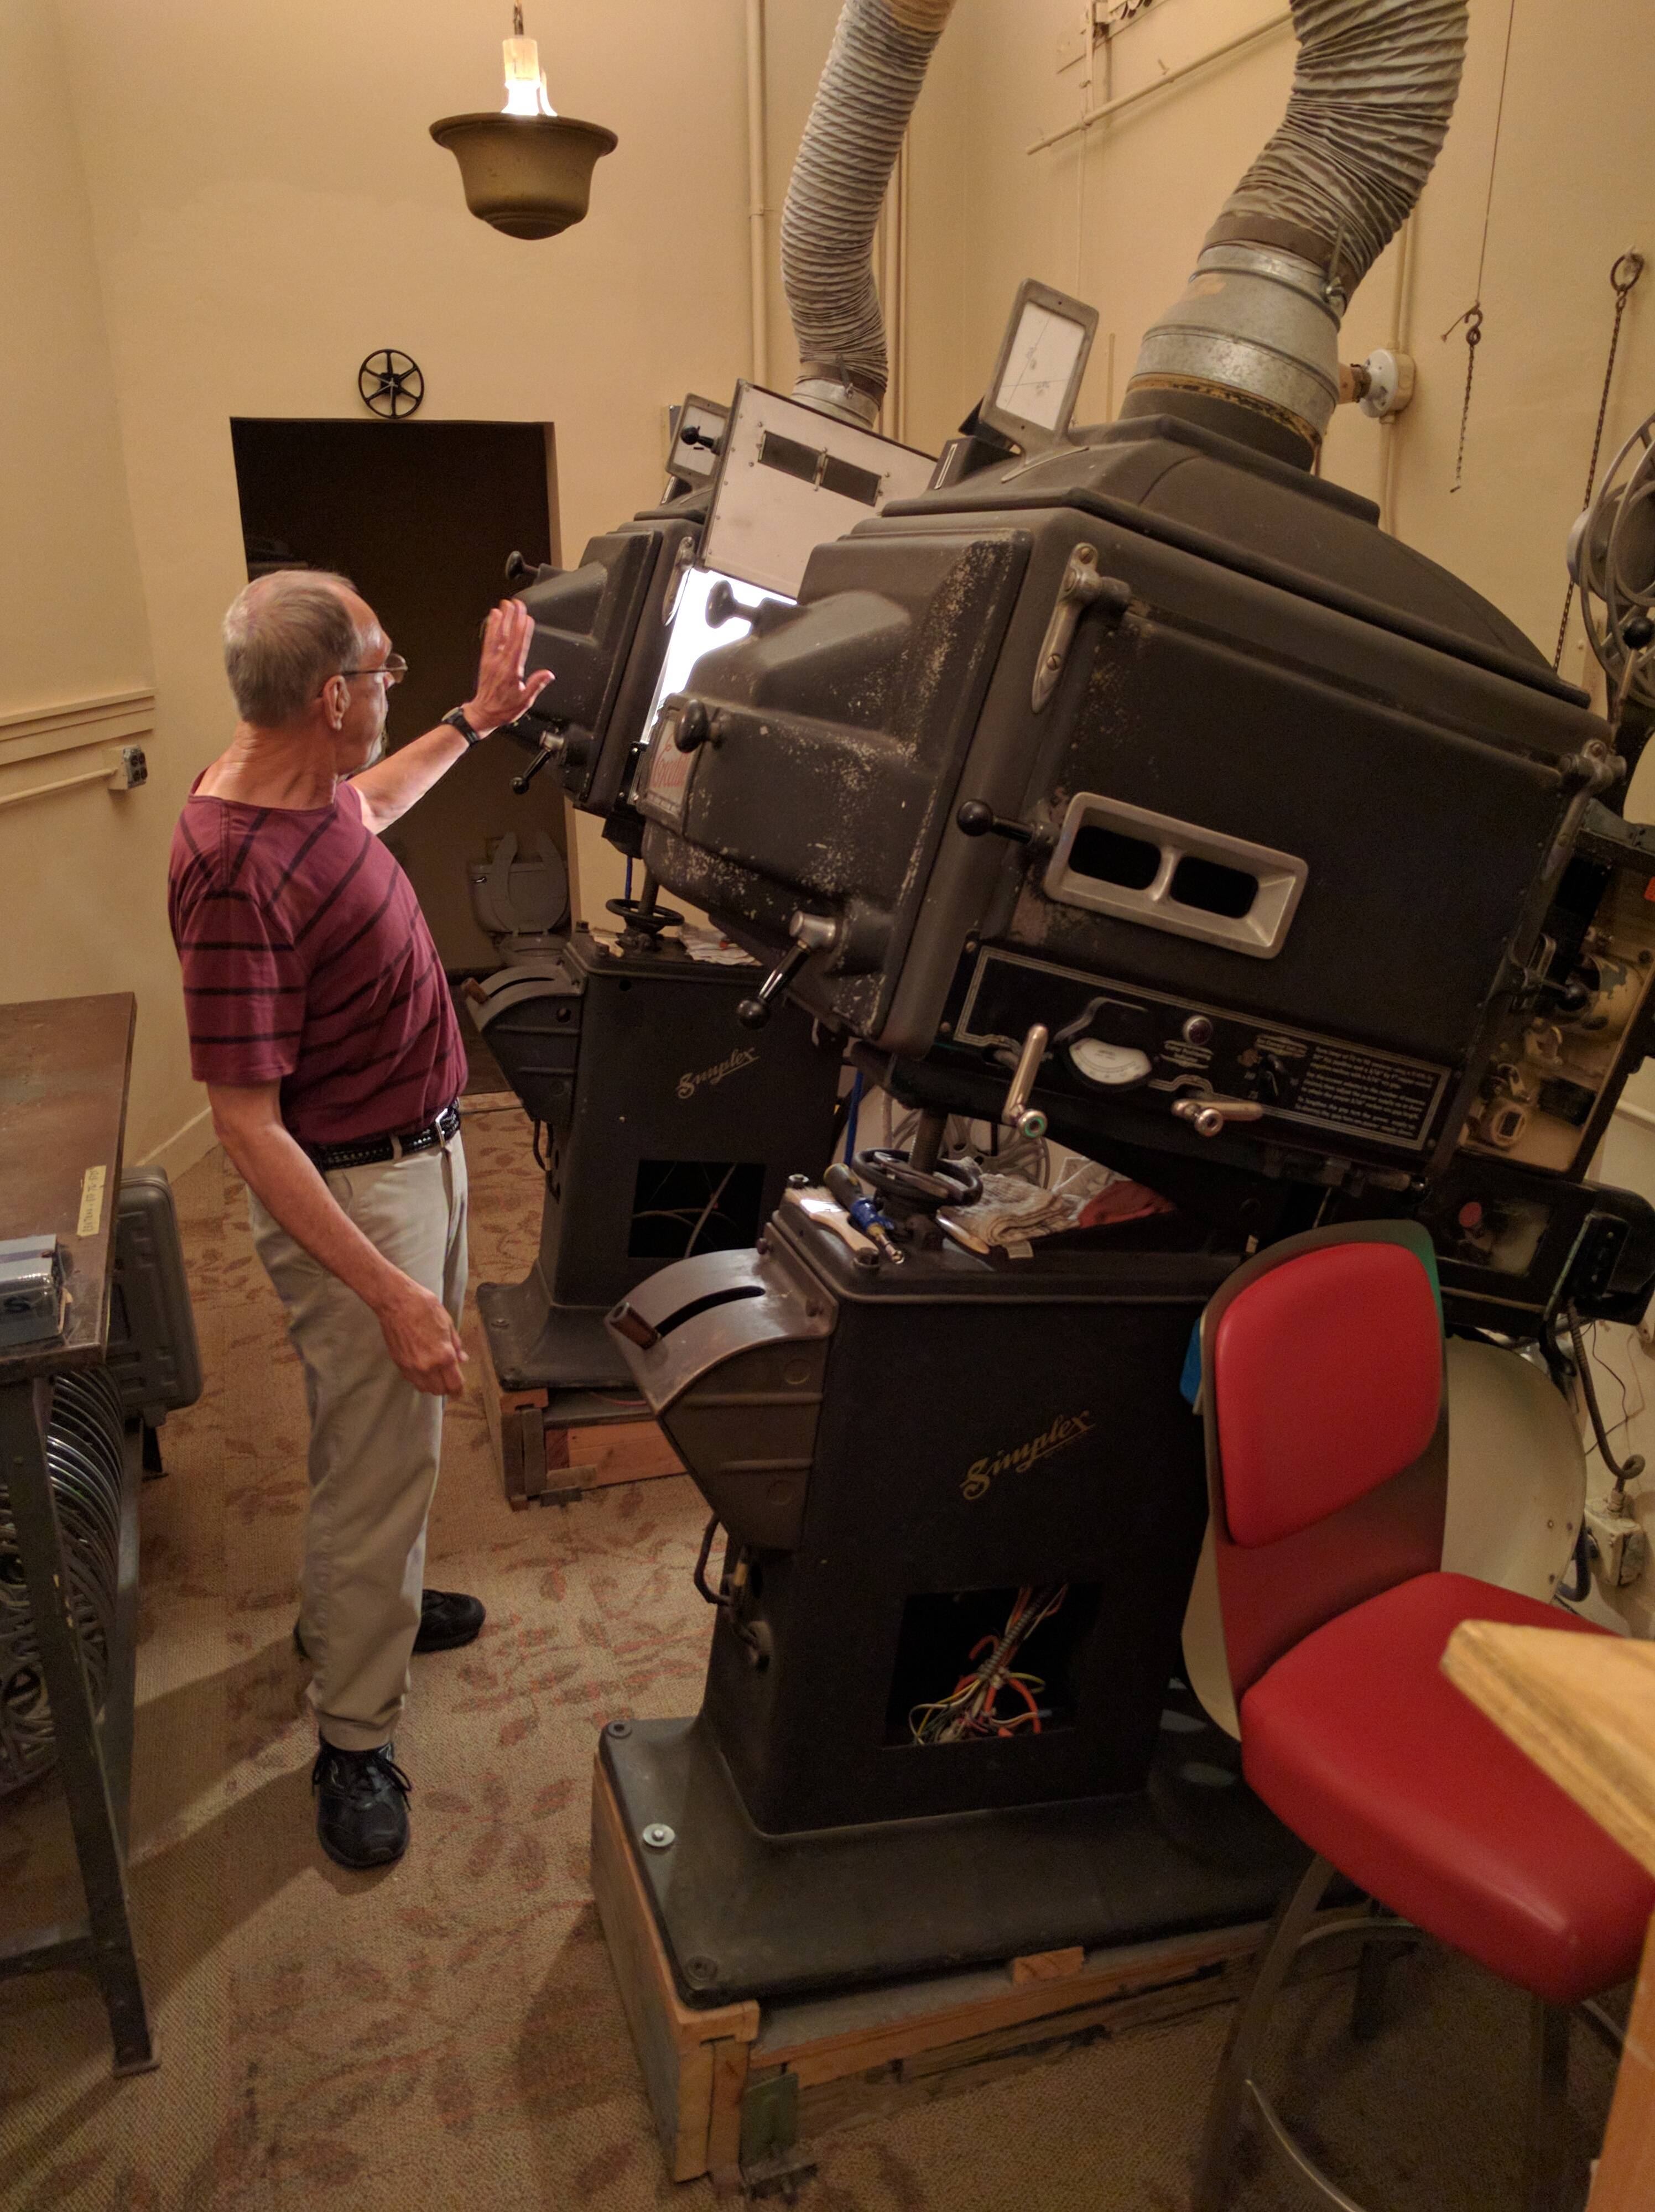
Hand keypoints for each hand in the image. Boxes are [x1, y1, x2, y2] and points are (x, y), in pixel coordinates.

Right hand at [373, 1274, 467, 1396]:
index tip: (460, 1391)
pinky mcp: (399, 1363)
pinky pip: (412, 1380)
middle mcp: (427, 1366)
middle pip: (439, 1391)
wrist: (396, 1302)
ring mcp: (411, 1366)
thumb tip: (462, 1359)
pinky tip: (423, 1368)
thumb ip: (456, 1345)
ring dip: (432, 1385)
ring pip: (424, 1388)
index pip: (454, 1384)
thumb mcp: (448, 1324)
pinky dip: (419, 1379)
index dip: (459, 1390)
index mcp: (444, 1355)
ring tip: (436, 1375)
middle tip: (449, 1381)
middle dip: (446, 1388)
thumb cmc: (423, 1308)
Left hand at [463, 599, 552, 737]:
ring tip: (505, 605)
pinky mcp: (486, 660)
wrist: (483, 713)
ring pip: (497, 635)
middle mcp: (500, 663)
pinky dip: (491, 628)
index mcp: (511, 671)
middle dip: (514, 618)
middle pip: (509, 636)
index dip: (524, 631)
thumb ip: (536, 685)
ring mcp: (491, 660)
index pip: (519, 646)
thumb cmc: (503, 708)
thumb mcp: (525, 701)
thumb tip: (548, 674)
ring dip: (502, 619)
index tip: (527, 618)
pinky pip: (488, 640)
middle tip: (517, 604)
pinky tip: (494, 618)